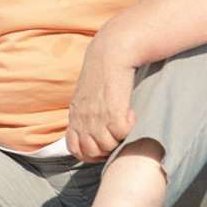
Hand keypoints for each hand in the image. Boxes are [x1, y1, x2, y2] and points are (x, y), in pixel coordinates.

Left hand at [66, 32, 138, 162]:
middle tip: (117, 136)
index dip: (88, 153)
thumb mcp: (85, 95)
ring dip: (119, 139)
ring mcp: (97, 117)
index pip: (74, 148)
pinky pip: (123, 134)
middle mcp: (84, 118)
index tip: (103, 147)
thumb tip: (92, 129)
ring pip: (108, 146)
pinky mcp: (114, 112)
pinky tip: (131, 114)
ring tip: (124, 123)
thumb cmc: (101, 73)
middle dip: (105, 150)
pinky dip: (130, 128)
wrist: (110, 54)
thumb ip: (85, 113)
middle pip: (91, 152)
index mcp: (75, 115)